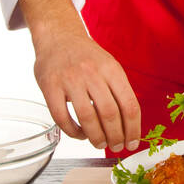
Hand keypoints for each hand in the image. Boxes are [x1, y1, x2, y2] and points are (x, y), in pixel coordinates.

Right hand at [21, 0, 141, 152]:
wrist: (59, 37)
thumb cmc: (87, 56)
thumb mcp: (110, 66)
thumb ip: (119, 90)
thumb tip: (130, 123)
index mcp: (112, 70)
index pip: (129, 105)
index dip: (133, 129)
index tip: (133, 143)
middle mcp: (93, 74)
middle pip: (110, 114)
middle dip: (116, 137)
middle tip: (117, 147)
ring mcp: (70, 81)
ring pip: (87, 118)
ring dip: (96, 137)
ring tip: (99, 144)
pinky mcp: (50, 87)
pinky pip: (62, 117)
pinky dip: (72, 132)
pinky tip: (79, 134)